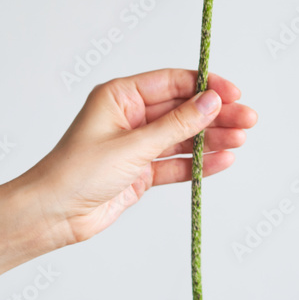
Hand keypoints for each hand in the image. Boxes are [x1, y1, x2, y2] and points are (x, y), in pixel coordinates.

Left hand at [21, 68, 257, 242]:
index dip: (205, 87)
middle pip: (183, 110)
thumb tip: (210, 102)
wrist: (52, 216)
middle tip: (247, 120)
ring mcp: (137, 145)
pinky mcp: (140, 172)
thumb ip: (175, 126)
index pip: (172, 83)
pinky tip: (222, 159)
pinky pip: (176, 163)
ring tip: (240, 140)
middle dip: (215, 115)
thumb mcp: (132, 146)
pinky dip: (199, 163)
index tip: (233, 94)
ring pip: (183, 136)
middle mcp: (130, 117)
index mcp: (121, 96)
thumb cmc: (77, 173)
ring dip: (211, 138)